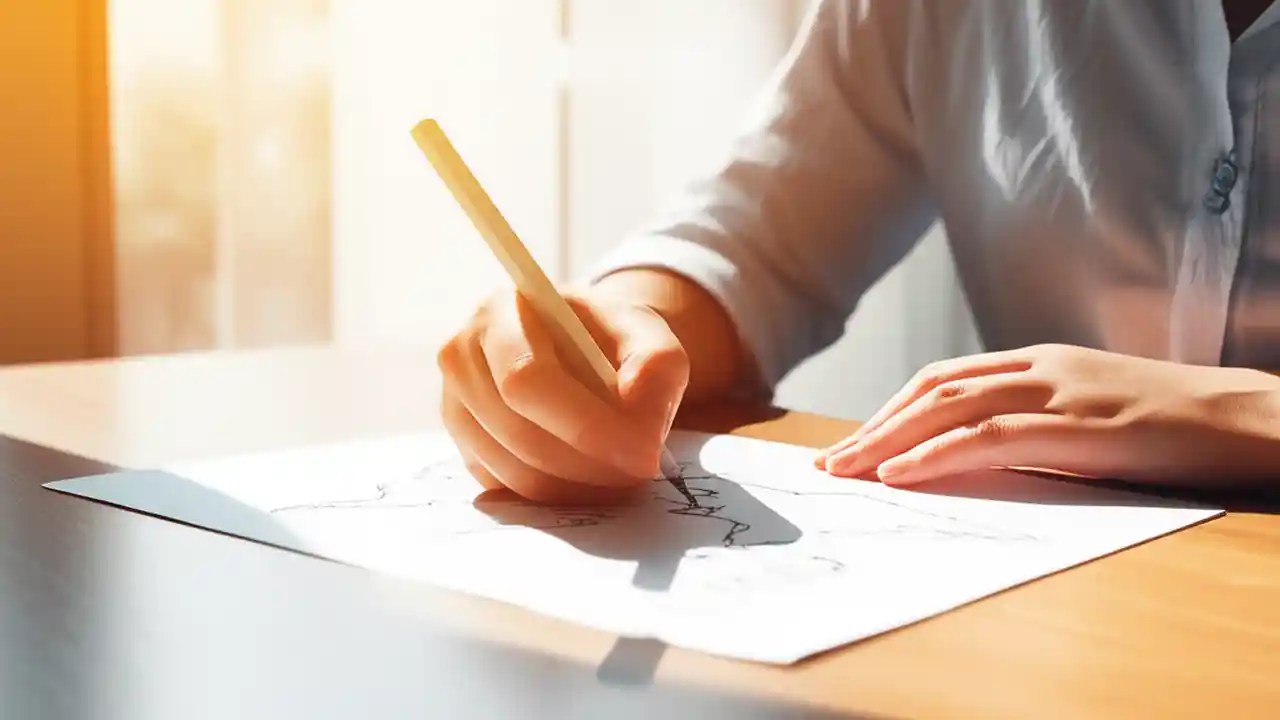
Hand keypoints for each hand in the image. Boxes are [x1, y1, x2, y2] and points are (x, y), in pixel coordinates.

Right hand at [438, 289, 688, 503]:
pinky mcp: (466, 450)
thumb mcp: (648, 335)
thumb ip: (656, 368)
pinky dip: (560, 496)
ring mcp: (456, 408)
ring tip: (624, 472)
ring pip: (515, 471)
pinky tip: (593, 477)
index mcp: (502, 312)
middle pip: (518, 431)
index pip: (527, 379)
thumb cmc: (609, 340)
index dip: (586, 425)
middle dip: (589, 462)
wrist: (582, 350)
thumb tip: (641, 429)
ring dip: (580, 485)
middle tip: (640, 469)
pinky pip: (511, 492)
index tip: (643, 453)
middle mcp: (463, 357)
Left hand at [815, 344, 1279, 487]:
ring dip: (889, 440)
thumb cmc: (1172, 425)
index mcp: (1040, 363)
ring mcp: (1061, 392)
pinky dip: (938, 453)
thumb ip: (1036, 426)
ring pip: (951, 406)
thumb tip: (975, 458)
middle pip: (933, 388)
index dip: (890, 410)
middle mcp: (1041, 368)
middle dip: (874, 426)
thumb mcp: (1089, 416)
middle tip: (831, 464)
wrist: (1249, 418)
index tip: (853, 444)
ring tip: (848, 471)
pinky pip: (993, 437)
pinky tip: (901, 472)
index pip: (943, 379)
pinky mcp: (1082, 426)